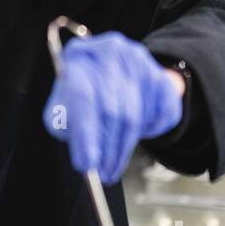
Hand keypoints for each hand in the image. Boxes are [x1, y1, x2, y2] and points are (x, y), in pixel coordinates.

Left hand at [43, 31, 183, 183]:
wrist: (121, 72)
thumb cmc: (84, 94)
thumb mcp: (63, 103)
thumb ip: (63, 122)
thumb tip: (81, 151)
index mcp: (79, 55)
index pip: (83, 97)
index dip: (85, 134)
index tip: (86, 164)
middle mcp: (110, 51)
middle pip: (112, 109)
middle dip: (106, 148)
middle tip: (101, 173)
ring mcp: (140, 61)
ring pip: (135, 116)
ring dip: (123, 148)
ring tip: (112, 166)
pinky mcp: (161, 76)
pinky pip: (159, 115)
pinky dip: (147, 132)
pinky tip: (133, 135)